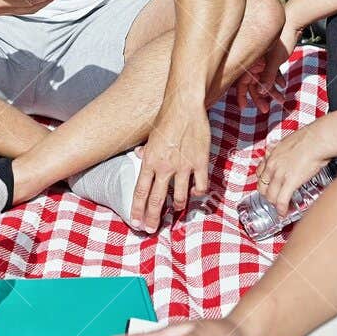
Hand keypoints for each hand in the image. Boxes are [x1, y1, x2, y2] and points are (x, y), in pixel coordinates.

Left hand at [133, 103, 210, 230]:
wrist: (184, 106)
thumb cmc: (166, 117)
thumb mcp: (150, 136)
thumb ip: (146, 150)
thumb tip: (140, 155)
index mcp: (149, 161)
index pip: (140, 192)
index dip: (137, 210)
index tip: (136, 222)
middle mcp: (165, 168)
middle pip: (156, 200)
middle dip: (152, 218)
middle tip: (150, 229)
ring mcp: (183, 167)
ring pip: (179, 197)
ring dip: (176, 207)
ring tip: (174, 210)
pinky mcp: (200, 163)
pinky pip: (200, 186)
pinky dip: (198, 192)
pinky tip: (195, 193)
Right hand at [233, 18, 297, 112]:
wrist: (292, 22)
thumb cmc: (281, 40)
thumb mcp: (274, 61)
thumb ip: (267, 76)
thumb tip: (262, 92)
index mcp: (249, 62)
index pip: (241, 82)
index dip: (241, 95)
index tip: (244, 107)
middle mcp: (252, 61)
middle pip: (253, 84)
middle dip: (260, 97)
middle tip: (266, 109)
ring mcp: (261, 59)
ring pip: (263, 79)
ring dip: (271, 90)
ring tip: (281, 99)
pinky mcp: (269, 57)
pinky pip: (271, 72)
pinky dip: (276, 79)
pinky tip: (283, 86)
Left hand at [257, 119, 336, 215]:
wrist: (318, 139)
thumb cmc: (310, 138)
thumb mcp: (291, 142)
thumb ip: (286, 151)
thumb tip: (292, 154)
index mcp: (272, 155)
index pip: (260, 173)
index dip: (264, 182)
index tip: (268, 185)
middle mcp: (272, 165)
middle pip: (262, 187)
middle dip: (268, 195)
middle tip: (275, 198)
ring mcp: (280, 175)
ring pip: (270, 195)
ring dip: (275, 203)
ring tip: (280, 207)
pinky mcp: (290, 182)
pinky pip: (281, 200)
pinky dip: (281, 209)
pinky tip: (283, 213)